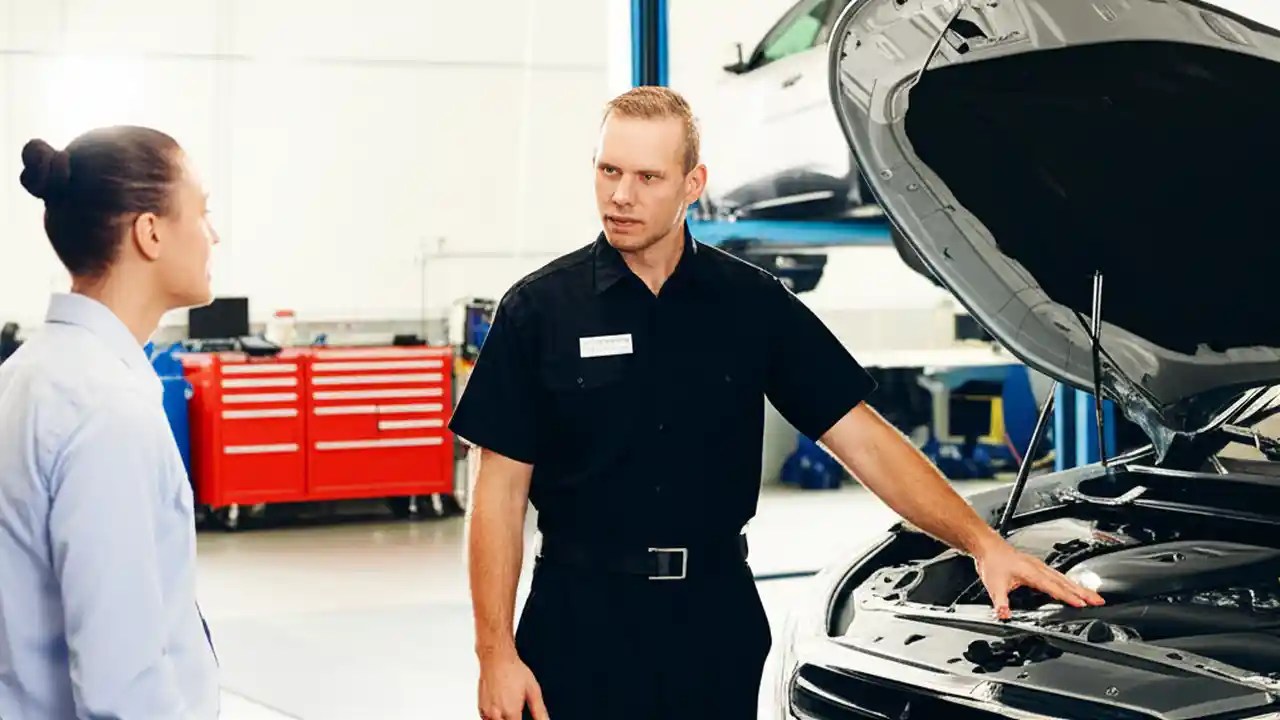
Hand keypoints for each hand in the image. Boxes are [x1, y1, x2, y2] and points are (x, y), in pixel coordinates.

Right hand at [478, 648, 548, 719]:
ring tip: (509, 708)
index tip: (521, 717)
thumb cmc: (514, 671)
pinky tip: (500, 710)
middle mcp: (497, 714)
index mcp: (511, 712)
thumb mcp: (533, 691)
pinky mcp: (480, 708)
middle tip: (516, 713)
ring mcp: (487, 711)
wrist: (496, 658)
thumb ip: (540, 711)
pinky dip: (493, 718)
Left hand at [973, 540, 1104, 618]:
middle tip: (1099, 600)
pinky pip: (1058, 575)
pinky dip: (1069, 583)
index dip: (1068, 597)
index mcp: (1032, 572)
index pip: (1054, 587)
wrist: (987, 546)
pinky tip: (1073, 587)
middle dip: (1083, 592)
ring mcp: (1039, 566)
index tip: (1082, 604)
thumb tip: (1004, 615)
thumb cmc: (992, 562)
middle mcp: (1038, 568)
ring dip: (1079, 587)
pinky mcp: (1037, 566)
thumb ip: (1001, 602)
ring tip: (1093, 596)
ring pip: (1064, 578)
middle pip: (1065, 582)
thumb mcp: (994, 586)